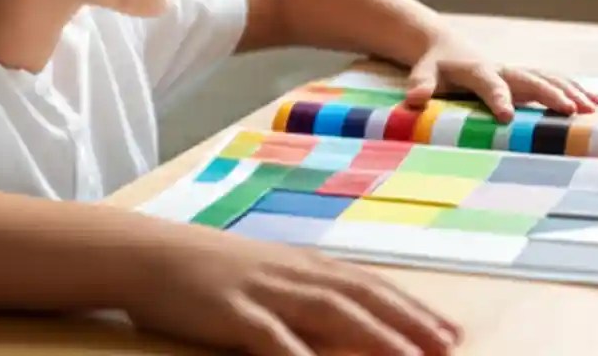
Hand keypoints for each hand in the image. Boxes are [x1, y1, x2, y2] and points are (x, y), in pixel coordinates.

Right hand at [128, 223, 460, 355]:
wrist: (147, 253)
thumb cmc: (206, 270)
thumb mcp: (264, 274)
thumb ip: (303, 293)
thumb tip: (344, 314)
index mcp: (304, 265)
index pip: (371, 286)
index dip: (412, 308)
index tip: (450, 330)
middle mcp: (294, 273)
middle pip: (363, 297)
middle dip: (409, 322)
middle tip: (450, 345)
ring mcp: (265, 291)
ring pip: (331, 313)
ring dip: (375, 336)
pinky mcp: (233, 312)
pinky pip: (274, 339)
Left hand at [403, 35, 597, 122]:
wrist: (446, 45)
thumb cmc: (434, 65)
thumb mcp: (422, 72)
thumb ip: (420, 84)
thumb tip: (413, 98)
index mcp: (477, 69)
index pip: (489, 83)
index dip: (499, 98)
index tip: (507, 117)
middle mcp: (502, 68)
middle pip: (530, 79)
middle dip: (550, 94)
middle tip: (570, 110)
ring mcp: (517, 71)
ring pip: (548, 78)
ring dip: (571, 92)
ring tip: (592, 109)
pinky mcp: (525, 76)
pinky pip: (553, 81)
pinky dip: (574, 90)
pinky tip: (596, 103)